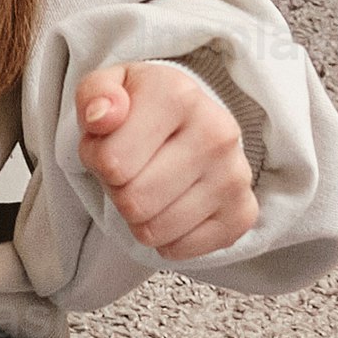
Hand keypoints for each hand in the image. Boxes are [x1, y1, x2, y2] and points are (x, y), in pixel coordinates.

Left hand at [72, 58, 261, 261]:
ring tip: (148, 184)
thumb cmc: (139, 109)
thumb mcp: (107, 87)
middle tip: (128, 170)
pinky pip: (180, 250)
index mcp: (177, 94)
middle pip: (133, 201)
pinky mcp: (242, 213)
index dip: (96, 159)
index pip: (110, 162)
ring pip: (154, 231)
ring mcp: (235, 176)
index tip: (109, 143)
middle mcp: (216, 133)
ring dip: (138, 216)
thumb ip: (94, 95)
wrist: (189, 121)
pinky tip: (171, 205)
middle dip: (117, 191)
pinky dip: (165, 237)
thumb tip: (102, 117)